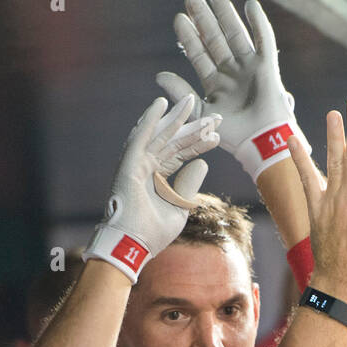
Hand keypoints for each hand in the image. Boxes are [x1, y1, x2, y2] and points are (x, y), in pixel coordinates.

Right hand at [84, 94, 221, 283]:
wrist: (133, 245)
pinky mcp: (128, 164)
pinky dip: (150, 120)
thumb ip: (189, 184)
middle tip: (214, 116)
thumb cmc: (153, 233)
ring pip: (160, 136)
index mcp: (156, 177)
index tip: (217, 136)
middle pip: (173, 142)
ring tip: (191, 101)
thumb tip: (203, 163)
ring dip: (175, 118)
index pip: (181, 155)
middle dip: (193, 129)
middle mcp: (145, 167)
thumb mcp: (180, 207)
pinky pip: (140, 137)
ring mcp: (136, 164)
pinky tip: (161, 104)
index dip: (198, 144)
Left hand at [157, 0, 307, 181]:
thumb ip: (181, 93)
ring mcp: (250, 68)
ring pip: (235, 34)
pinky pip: (264, 40)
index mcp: (216, 85)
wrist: (259, 141)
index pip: (199, 55)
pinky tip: (250, 5)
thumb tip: (159, 75)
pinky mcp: (267, 66)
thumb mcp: (199, 113)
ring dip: (226, 13)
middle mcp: (232, 73)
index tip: (179, 19)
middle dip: (203, 18)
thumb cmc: (231, 134)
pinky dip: (259, 23)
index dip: (189, 37)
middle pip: (215, 39)